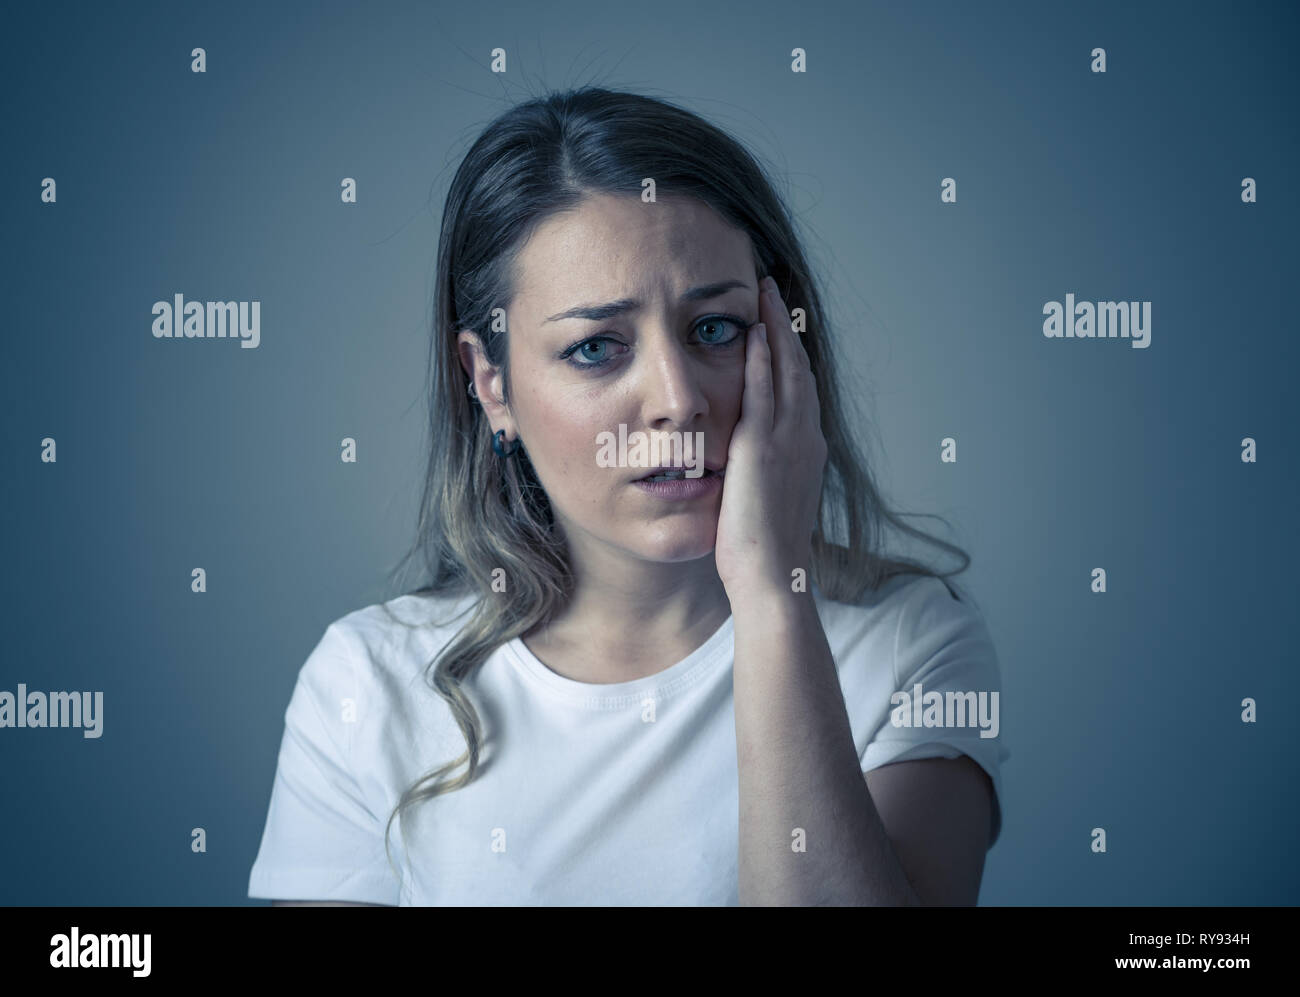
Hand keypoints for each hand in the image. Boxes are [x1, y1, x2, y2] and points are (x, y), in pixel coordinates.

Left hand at [713, 275, 826, 597]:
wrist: (774, 577)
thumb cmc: (764, 553)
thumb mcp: (767, 501)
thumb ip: (760, 472)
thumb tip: (743, 462)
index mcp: (807, 450)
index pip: (798, 389)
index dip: (788, 354)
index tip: (776, 326)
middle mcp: (805, 438)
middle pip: (798, 368)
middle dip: (785, 327)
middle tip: (771, 292)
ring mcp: (789, 441)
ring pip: (786, 370)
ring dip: (774, 328)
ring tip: (763, 294)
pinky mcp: (763, 449)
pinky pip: (764, 393)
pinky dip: (761, 360)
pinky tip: (752, 332)